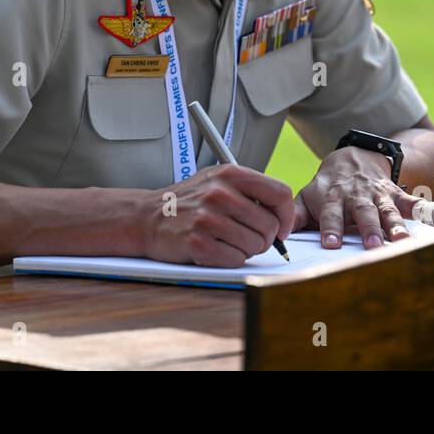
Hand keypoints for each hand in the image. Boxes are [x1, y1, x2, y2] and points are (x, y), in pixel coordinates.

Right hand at [144, 165, 295, 267]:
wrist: (147, 217)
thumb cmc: (188, 202)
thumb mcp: (217, 181)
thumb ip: (249, 190)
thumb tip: (284, 214)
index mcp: (230, 174)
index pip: (279, 193)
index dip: (286, 216)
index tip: (282, 227)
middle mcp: (219, 193)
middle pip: (269, 225)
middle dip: (265, 238)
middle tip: (248, 238)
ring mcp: (207, 217)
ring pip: (255, 244)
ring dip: (247, 250)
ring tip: (228, 241)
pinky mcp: (198, 242)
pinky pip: (235, 259)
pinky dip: (231, 259)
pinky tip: (217, 249)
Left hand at [293, 147, 433, 247]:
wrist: (351, 157)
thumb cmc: (327, 187)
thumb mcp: (307, 195)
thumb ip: (296, 215)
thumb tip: (278, 233)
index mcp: (333, 198)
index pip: (330, 214)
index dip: (330, 228)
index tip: (331, 244)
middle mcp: (357, 196)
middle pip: (362, 213)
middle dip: (367, 229)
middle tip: (372, 247)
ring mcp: (379, 195)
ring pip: (389, 210)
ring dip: (396, 225)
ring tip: (403, 241)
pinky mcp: (396, 194)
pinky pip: (415, 202)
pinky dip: (431, 211)